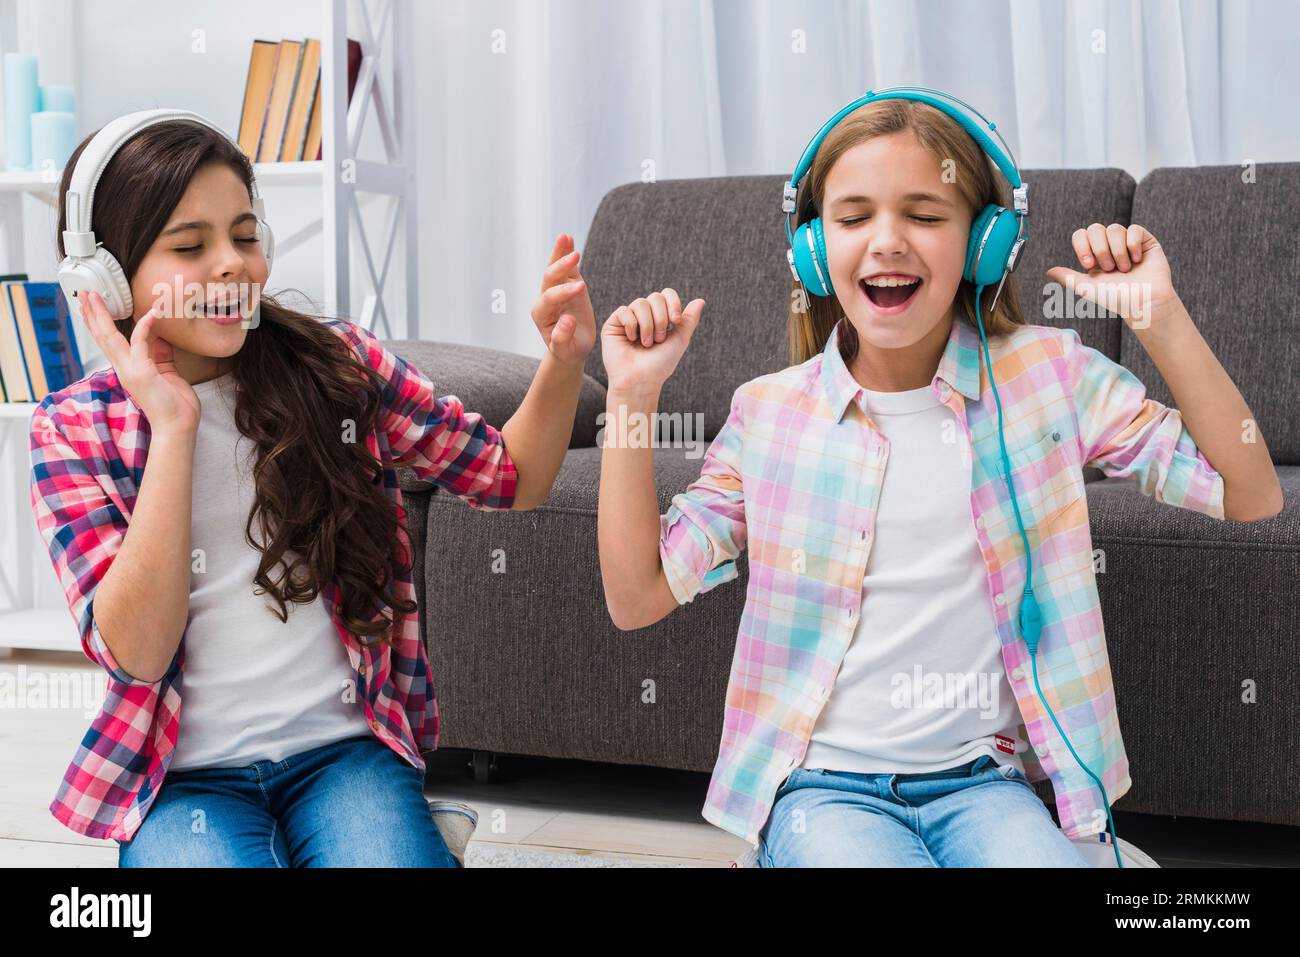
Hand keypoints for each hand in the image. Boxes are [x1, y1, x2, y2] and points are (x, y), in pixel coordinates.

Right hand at [78, 290, 199, 435]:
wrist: (177, 428)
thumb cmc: (175, 406)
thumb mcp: (167, 374)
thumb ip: (161, 356)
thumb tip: (161, 338)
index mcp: (128, 369)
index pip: (108, 342)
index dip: (99, 323)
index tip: (91, 306)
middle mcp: (124, 369)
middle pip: (102, 337)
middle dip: (92, 314)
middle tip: (83, 293)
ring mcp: (131, 371)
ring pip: (110, 338)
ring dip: (101, 315)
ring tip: (94, 296)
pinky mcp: (142, 373)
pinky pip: (141, 343)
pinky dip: (144, 328)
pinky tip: (150, 314)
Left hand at [531, 233, 596, 365]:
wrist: (571, 348)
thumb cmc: (568, 350)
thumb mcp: (566, 350)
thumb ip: (562, 337)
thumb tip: (567, 320)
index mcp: (542, 315)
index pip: (549, 299)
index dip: (563, 292)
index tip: (581, 287)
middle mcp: (545, 299)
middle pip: (549, 279)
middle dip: (561, 268)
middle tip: (575, 257)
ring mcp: (555, 290)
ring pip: (554, 269)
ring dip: (559, 253)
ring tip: (565, 237)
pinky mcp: (567, 285)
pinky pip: (565, 268)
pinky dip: (565, 253)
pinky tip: (568, 239)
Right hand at [601, 288, 704, 393]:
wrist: (641, 380)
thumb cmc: (660, 364)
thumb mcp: (680, 340)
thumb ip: (689, 320)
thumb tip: (701, 301)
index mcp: (659, 317)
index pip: (666, 294)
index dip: (673, 303)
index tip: (676, 321)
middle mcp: (644, 315)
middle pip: (655, 297)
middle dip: (661, 319)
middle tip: (658, 340)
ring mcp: (628, 318)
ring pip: (640, 303)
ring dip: (647, 326)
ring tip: (646, 344)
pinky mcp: (613, 324)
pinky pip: (624, 311)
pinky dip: (631, 326)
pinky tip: (630, 340)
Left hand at [1045, 223, 1179, 328]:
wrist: (1143, 303)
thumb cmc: (1115, 298)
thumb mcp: (1086, 287)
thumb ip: (1067, 277)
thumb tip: (1048, 271)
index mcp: (1094, 255)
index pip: (1081, 235)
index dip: (1082, 245)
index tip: (1088, 264)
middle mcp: (1109, 246)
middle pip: (1095, 228)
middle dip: (1100, 249)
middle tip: (1108, 268)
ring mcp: (1127, 242)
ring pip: (1114, 228)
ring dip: (1117, 251)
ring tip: (1124, 269)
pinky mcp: (1145, 241)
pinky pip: (1134, 229)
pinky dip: (1133, 245)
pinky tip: (1137, 260)